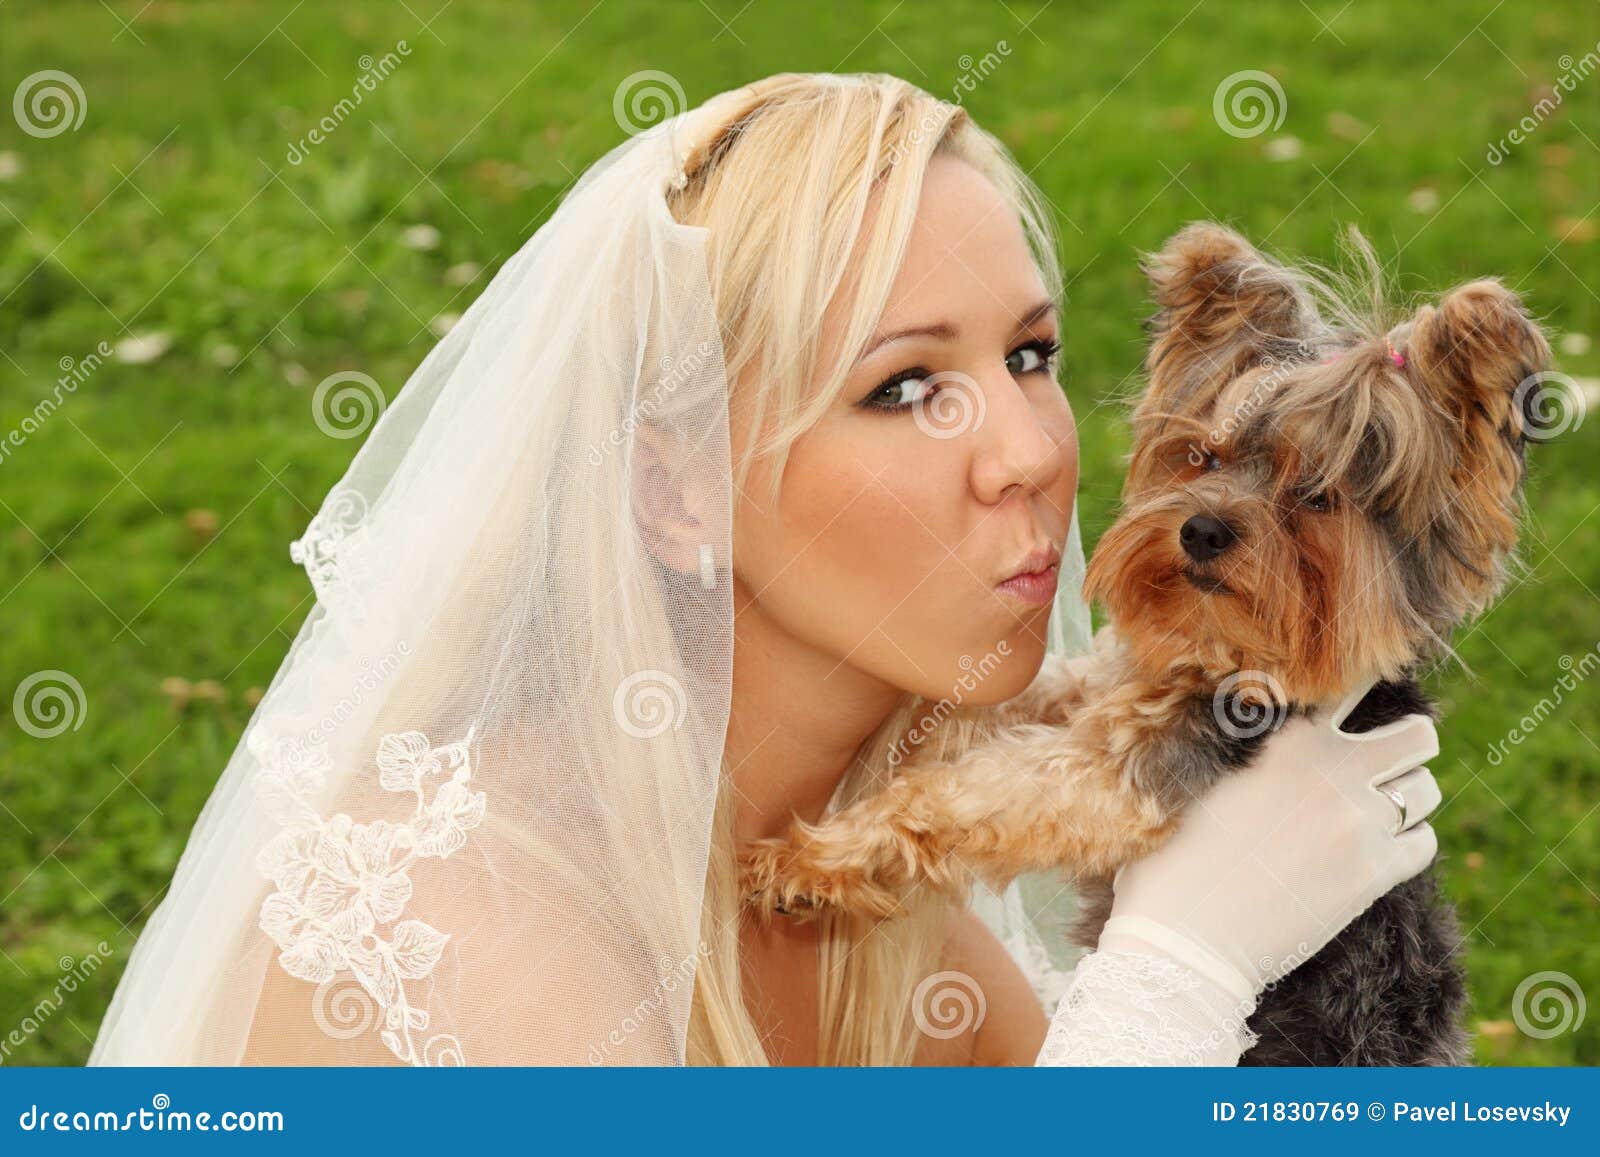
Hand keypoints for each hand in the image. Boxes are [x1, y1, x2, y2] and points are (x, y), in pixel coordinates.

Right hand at [1099, 675, 1441, 1000]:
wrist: (1189, 936)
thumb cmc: (1183, 860)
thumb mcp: (1216, 786)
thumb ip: (1265, 757)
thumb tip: (1291, 740)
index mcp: (1289, 741)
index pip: (1351, 692)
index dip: (1362, 693)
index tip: (1361, 704)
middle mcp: (1333, 772)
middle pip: (1417, 736)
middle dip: (1410, 745)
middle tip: (1389, 761)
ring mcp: (1358, 823)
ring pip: (1426, 791)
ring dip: (1409, 797)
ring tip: (1380, 811)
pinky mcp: (1373, 874)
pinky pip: (1422, 844)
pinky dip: (1407, 844)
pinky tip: (1376, 853)